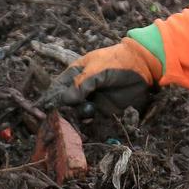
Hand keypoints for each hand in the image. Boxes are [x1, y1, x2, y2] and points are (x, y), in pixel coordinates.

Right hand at [40, 38, 161, 114]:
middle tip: (63, 118)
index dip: (50, 99)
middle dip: (63, 112)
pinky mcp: (105, 111)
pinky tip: (89, 127)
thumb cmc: (118, 61)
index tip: (44, 110)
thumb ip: (81, 84)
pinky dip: (90, 126)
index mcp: (75, 74)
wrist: (144, 67)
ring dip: (77, 119)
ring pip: (78, 114)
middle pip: (65, 105)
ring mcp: (92, 101)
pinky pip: (93, 122)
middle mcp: (81, 89)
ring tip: (83, 118)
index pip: (57, 89)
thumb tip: (65, 100)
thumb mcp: (97, 69)